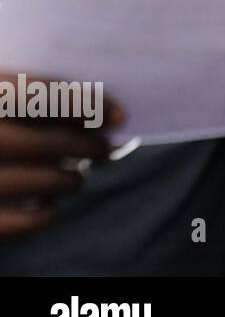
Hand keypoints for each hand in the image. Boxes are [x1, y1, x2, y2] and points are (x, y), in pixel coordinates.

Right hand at [0, 71, 124, 239]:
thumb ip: (30, 95)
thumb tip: (99, 110)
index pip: (39, 94)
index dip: (85, 104)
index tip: (119, 114)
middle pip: (41, 141)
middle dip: (84, 145)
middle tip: (106, 148)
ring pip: (33, 181)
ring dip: (67, 179)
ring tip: (76, 178)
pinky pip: (13, 222)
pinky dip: (40, 215)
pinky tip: (49, 206)